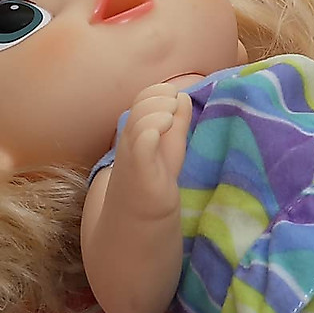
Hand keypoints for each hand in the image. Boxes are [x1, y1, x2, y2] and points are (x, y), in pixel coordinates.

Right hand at [107, 84, 192, 221]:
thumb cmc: (153, 180)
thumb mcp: (169, 146)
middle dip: (159, 100)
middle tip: (173, 110)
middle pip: (139, 107)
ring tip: (169, 120)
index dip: (157, 91)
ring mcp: (133, 157)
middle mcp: (130, 141)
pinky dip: (150, 133)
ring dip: (157, 114)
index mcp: (136, 131)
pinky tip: (160, 130)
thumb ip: (177, 123)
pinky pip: (141, 147)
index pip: (141, 99)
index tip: (174, 96)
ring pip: (139, 123)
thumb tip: (183, 96)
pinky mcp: (141, 173)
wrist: (139, 220)